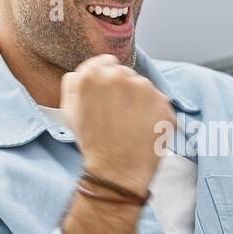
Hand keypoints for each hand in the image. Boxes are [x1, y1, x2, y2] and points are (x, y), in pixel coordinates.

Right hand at [61, 54, 175, 193]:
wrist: (117, 171)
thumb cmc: (92, 143)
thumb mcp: (69, 111)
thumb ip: (74, 83)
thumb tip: (84, 71)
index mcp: (93, 75)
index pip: (107, 62)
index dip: (108, 79)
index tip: (110, 94)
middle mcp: (119, 76)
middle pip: (126, 74)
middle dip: (123, 90)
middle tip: (118, 115)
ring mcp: (144, 88)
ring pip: (143, 88)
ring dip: (139, 102)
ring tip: (130, 126)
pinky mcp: (163, 102)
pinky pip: (159, 103)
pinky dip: (154, 114)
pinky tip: (143, 130)